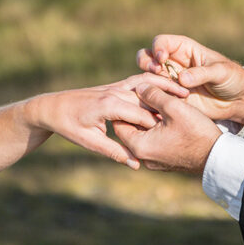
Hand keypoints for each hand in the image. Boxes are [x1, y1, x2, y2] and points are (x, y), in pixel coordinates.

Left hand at [27, 74, 183, 169]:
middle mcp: (114, 92)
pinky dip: (155, 81)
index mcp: (109, 106)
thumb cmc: (68, 125)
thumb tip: (134, 164)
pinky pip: (140, 80)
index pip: (142, 114)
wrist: (52, 106)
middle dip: (169, 101)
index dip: (161, 123)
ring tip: (185, 93)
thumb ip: (114, 151)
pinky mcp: (115, 85)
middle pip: (148, 96)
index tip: (181, 130)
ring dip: (165, 86)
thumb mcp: (89, 142)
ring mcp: (115, 86)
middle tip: (192, 109)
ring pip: (146, 82)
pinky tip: (169, 86)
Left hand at [113, 83, 221, 173]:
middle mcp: (143, 156)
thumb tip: (140, 87)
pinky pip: (153, 141)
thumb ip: (154, 95)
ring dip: (147, 118)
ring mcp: (154, 160)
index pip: (119, 122)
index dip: (125, 104)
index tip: (133, 92)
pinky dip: (155, 128)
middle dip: (136, 110)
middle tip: (144, 95)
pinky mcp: (164, 160)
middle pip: (130, 128)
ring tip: (156, 102)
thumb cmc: (196, 132)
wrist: (217, 157)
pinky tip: (165, 115)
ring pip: (142, 134)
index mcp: (140, 145)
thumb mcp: (174, 108)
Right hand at [136, 34, 243, 123]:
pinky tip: (158, 103)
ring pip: (147, 77)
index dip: (158, 48)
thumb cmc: (232, 78)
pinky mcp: (171, 98)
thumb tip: (182, 79)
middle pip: (147, 57)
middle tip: (157, 72)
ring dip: (148, 81)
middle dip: (147, 63)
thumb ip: (202, 73)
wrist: (238, 101)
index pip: (161, 42)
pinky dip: (152, 98)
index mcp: (184, 49)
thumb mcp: (221, 72)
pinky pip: (155, 96)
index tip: (162, 58)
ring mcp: (170, 81)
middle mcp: (173, 63)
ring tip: (160, 90)